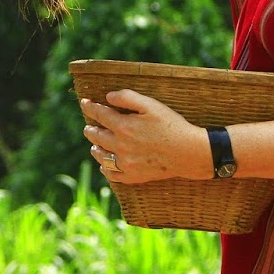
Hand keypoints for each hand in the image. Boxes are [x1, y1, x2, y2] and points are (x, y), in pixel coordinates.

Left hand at [81, 89, 209, 183]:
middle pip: (96, 136)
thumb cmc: (171, 125)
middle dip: (90, 129)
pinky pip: (112, 175)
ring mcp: (126, 163)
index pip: (100, 114)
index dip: (90, 107)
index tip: (85, 103)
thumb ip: (127, 97)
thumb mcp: (151, 105)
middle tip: (88, 126)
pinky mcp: (133, 176)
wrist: (188, 152)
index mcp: (124, 126)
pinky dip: (105, 169)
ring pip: (101, 156)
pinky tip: (105, 165)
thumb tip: (108, 97)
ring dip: (95, 148)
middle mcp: (120, 146)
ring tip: (94, 145)